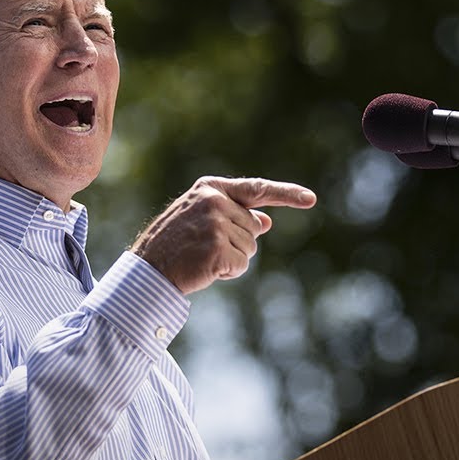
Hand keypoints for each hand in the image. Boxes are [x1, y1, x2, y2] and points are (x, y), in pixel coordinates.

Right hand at [130, 177, 316, 294]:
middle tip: (204, 247)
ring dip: (232, 258)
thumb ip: (235, 216)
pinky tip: (205, 268)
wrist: (148, 268)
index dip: (287, 195)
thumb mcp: (202, 220)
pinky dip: (228, 272)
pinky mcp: (217, 247)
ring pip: (250, 248)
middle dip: (238, 242)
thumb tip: (266, 221)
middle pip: (254, 227)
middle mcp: (214, 201)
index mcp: (210, 188)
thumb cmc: (174, 244)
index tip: (311, 199)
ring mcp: (216, 223)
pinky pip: (241, 265)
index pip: (257, 189)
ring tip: (202, 256)